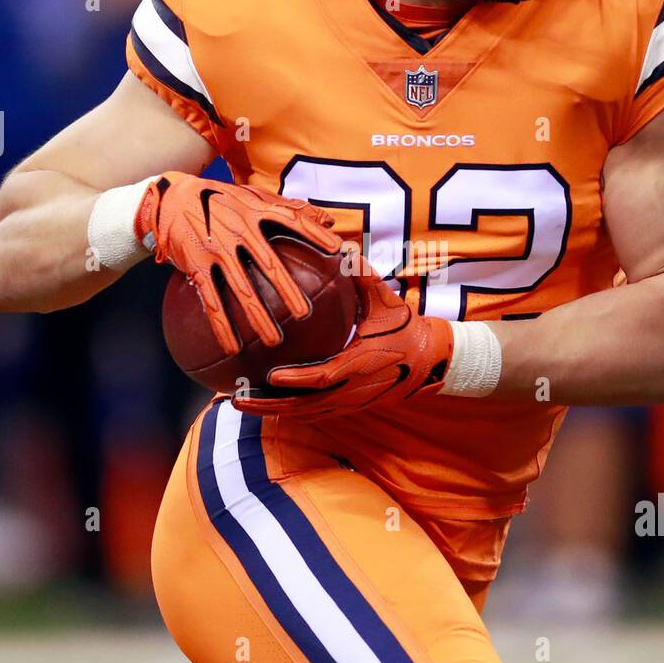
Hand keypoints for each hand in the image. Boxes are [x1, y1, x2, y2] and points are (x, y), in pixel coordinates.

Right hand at [135, 172, 341, 354]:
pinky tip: (233, 346)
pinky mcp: (196, 264)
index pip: (291, 221)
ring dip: (257, 316)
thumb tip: (328, 218)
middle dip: (287, 289)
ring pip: (240, 287)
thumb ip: (289, 207)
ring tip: (274, 341)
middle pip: (267, 263)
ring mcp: (216, 248)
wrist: (170, 197)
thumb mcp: (252, 195)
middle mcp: (238, 229)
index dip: (315, 234)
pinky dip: (222, 325)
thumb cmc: (220, 198)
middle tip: (305, 314)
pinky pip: (211, 299)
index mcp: (255, 211)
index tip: (338, 250)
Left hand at [233, 263, 453, 418]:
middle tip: (235, 398)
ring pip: (305, 415)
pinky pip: (314, 415)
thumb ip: (362, 275)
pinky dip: (287, 413)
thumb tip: (341, 247)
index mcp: (360, 363)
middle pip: (305, 406)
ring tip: (238, 404)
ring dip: (272, 412)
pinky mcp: (349, 408)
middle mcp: (353, 390)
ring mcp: (350, 403)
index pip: (324, 377)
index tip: (270, 376)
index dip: (297, 379)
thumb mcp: (386, 300)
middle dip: (269, 405)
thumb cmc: (403, 326)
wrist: (428, 360)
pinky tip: (263, 405)